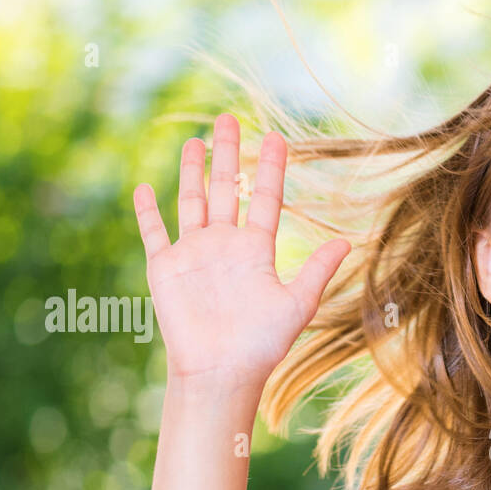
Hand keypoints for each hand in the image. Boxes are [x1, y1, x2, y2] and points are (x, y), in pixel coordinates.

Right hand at [131, 113, 350, 390]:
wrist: (221, 371)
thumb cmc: (261, 345)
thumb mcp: (296, 304)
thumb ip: (317, 271)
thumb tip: (346, 242)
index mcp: (256, 250)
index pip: (263, 198)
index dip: (269, 167)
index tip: (275, 136)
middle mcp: (224, 245)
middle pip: (225, 189)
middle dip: (228, 154)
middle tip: (228, 118)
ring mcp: (193, 253)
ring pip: (191, 201)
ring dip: (192, 171)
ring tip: (195, 140)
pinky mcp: (165, 267)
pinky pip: (154, 232)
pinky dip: (147, 211)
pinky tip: (144, 187)